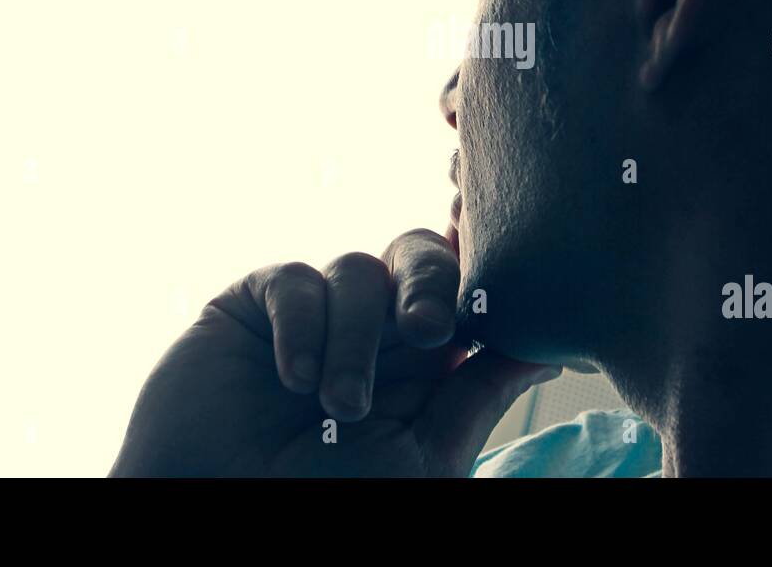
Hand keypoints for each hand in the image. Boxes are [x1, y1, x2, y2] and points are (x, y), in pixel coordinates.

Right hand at [110, 228, 560, 475]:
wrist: (219, 514)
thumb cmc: (332, 505)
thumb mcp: (426, 456)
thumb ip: (481, 394)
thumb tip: (551, 351)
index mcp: (423, 363)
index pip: (461, 292)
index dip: (479, 273)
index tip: (494, 284)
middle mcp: (374, 330)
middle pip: (421, 257)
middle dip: (430, 283)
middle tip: (428, 332)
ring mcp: (316, 314)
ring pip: (359, 269)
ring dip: (355, 337)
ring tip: (337, 404)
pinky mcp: (257, 305)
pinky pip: (294, 278)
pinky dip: (301, 323)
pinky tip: (292, 378)